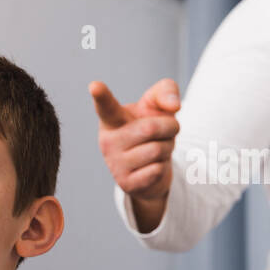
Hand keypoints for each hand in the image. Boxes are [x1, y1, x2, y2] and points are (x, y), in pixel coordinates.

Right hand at [89, 78, 179, 227]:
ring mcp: (114, 164)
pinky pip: (157, 170)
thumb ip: (166, 92)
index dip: (101, 95)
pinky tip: (152, 167)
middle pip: (150, 129)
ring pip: (157, 150)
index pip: (106, 105)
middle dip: (169, 127)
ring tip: (157, 149)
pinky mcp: (126, 183)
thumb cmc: (152, 128)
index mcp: (112, 118)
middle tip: (166, 131)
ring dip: (168, 148)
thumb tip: (174, 106)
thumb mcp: (158, 105)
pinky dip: (163, 166)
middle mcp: (108, 140)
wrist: (153, 166)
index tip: (94, 86)